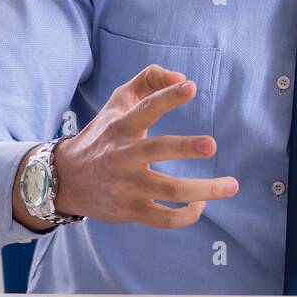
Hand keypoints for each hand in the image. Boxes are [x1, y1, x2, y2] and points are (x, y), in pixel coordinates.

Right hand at [44, 64, 238, 229]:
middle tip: (212, 145)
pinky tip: (201, 204)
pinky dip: (187, 215)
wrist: (65, 179)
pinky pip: (164, 218)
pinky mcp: (130, 211)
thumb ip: (149, 80)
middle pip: (158, 150)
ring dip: (204, 190)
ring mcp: (127, 186)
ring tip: (231, 185)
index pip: (146, 107)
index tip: (191, 86)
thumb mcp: (118, 102)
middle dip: (186, 147)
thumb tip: (182, 78)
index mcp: (122, 126)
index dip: (168, 96)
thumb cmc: (103, 135)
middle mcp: (124, 155)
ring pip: (169, 190)